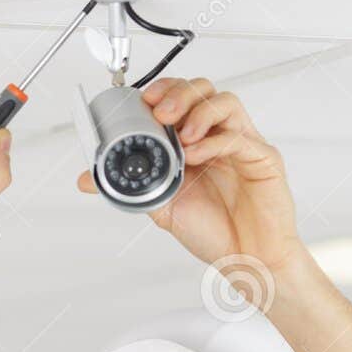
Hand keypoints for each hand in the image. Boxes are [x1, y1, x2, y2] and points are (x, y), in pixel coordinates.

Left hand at [76, 77, 301, 276]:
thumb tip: (87, 178)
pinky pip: (240, 136)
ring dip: (198, 111)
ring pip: (225, 102)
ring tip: (181, 136)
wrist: (249, 261)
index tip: (143, 101)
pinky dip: (215, 140)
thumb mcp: (163, 207)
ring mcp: (243, 145)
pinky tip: (197, 154)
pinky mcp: (264, 158)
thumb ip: (130, 187)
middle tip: (160, 112)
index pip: (181, 98)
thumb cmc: (215, 233)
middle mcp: (219, 138)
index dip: (162, 91)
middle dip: (178, 93)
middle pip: (203, 90)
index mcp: (197, 142)